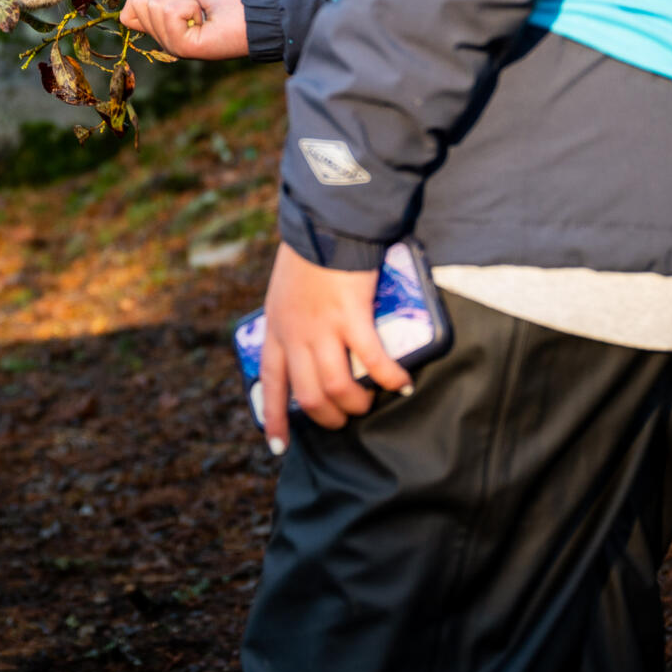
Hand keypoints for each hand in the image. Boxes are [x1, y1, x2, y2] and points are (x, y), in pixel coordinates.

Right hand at [118, 0, 248, 59]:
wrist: (257, 4)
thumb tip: (130, 6)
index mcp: (167, 26)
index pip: (131, 10)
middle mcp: (167, 40)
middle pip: (139, 4)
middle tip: (198, 3)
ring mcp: (173, 45)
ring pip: (152, 5)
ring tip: (204, 10)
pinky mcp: (183, 47)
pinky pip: (168, 12)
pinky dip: (189, 5)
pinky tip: (206, 18)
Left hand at [258, 243, 411, 452]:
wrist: (326, 224)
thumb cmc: (309, 252)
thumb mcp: (284, 290)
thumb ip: (293, 317)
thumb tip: (311, 339)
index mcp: (276, 328)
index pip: (271, 383)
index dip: (274, 418)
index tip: (278, 447)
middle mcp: (296, 334)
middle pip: (308, 395)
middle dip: (327, 417)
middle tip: (344, 418)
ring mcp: (323, 327)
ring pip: (336, 387)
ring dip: (356, 403)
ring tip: (369, 403)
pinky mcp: (352, 316)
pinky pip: (373, 361)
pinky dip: (389, 378)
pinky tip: (401, 384)